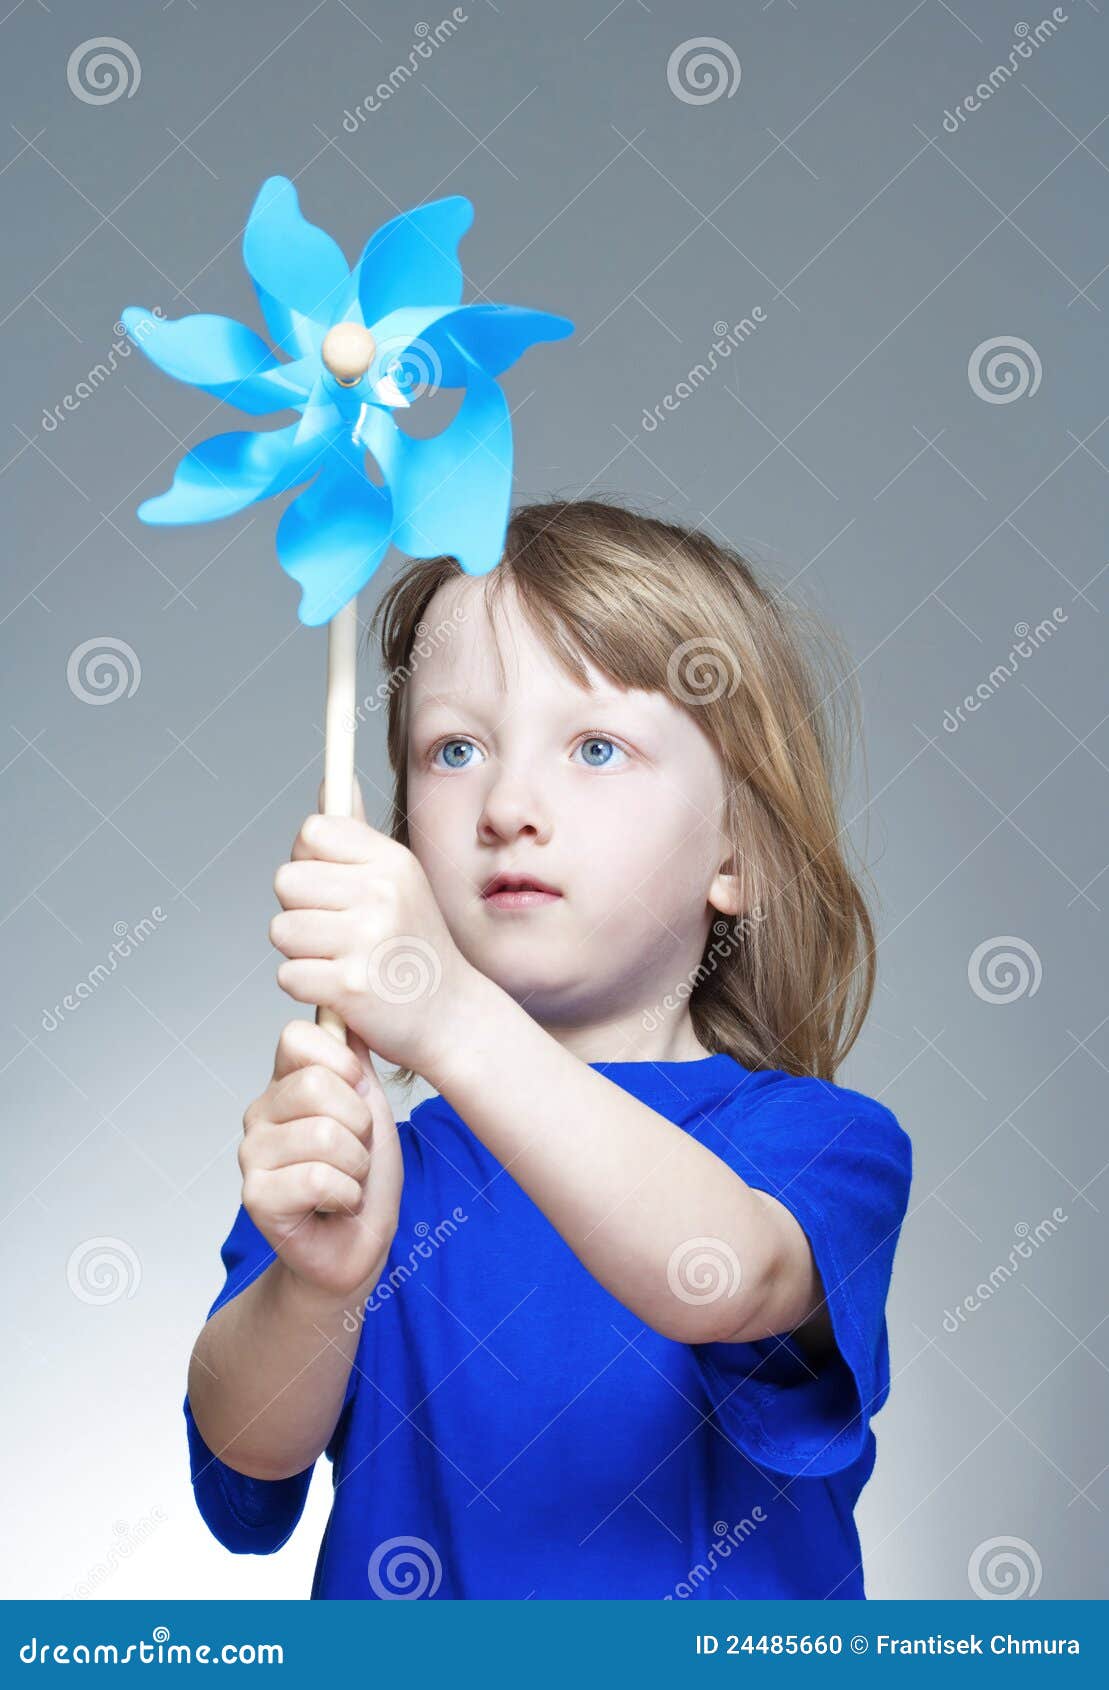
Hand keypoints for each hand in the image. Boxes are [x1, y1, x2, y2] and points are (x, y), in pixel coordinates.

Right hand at [239, 1018, 402, 1302]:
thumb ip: (352, 1059)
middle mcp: (261, 1112)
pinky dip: (345, 1195)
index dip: (341, 1062)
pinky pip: (317, 1178)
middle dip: (359, 1124)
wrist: (358, 1244)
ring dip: (356, 1165)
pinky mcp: (256, 1197)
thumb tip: (339, 1005)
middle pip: (317, 1085)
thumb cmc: (365, 1177)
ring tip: (346, 1179)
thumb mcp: (370, 1107)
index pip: (297, 1036)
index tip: (358, 1095)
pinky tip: (335, 1204)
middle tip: (356, 1150)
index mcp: (285, 1083)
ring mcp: (252, 1154)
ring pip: (323, 1135)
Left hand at [269, 805, 476, 1078]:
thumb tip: (332, 781)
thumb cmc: (414, 944)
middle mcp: (382, 893)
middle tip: (337, 931)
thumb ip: (356, 834)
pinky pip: (287, 976)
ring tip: (340, 959)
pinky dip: (306, 987)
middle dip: (300, 910)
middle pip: (286, 881)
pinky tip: (340, 988)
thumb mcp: (398, 879)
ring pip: (281, 930)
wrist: (451, 1015)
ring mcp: (367, 939)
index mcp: (391, 861)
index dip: (310, 861)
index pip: (312, 832)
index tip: (331, 886)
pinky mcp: (350, 986)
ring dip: (300, 952)